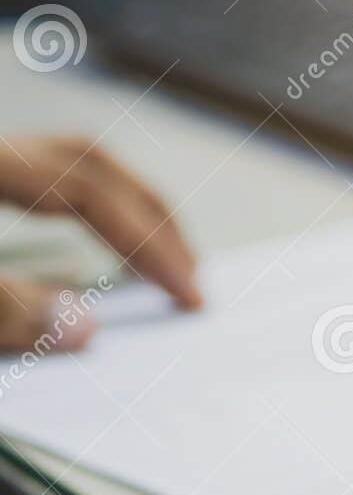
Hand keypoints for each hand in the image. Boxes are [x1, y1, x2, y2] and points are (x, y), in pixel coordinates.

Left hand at [0, 136, 201, 352]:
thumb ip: (5, 309)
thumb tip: (84, 329)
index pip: (88, 190)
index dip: (148, 241)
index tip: (186, 293)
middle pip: (89, 164)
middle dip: (152, 220)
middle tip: (191, 274)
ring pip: (68, 167)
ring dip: (126, 211)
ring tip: (162, 261)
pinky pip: (39, 182)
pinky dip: (84, 214)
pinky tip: (99, 250)